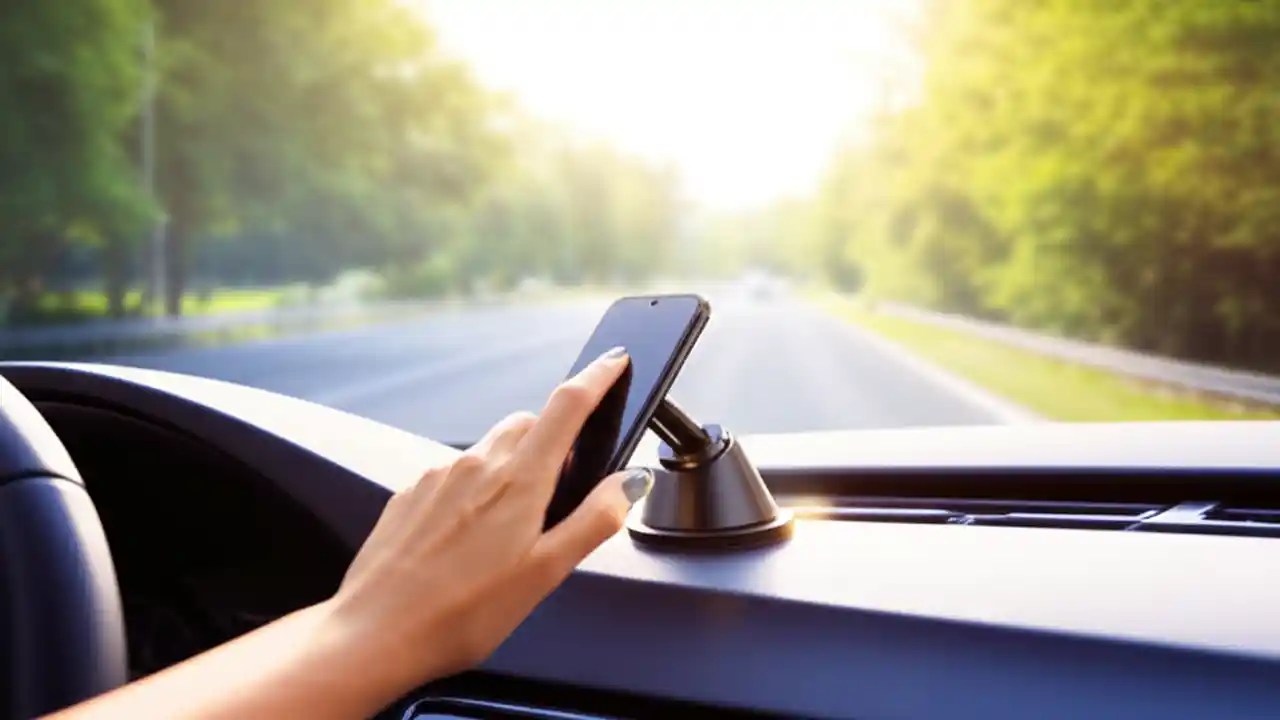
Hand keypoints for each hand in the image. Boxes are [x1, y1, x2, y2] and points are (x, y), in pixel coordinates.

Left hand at [324, 346, 653, 695]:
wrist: (374, 633)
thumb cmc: (461, 614)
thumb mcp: (545, 574)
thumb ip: (594, 520)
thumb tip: (630, 481)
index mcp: (518, 481)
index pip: (567, 406)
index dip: (596, 378)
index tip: (614, 362)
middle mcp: (476, 465)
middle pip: (528, 423)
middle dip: (552, 439)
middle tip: (559, 491)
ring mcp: (438, 475)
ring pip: (490, 448)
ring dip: (512, 466)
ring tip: (509, 529)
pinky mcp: (410, 493)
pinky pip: (455, 473)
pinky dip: (474, 489)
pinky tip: (468, 538)